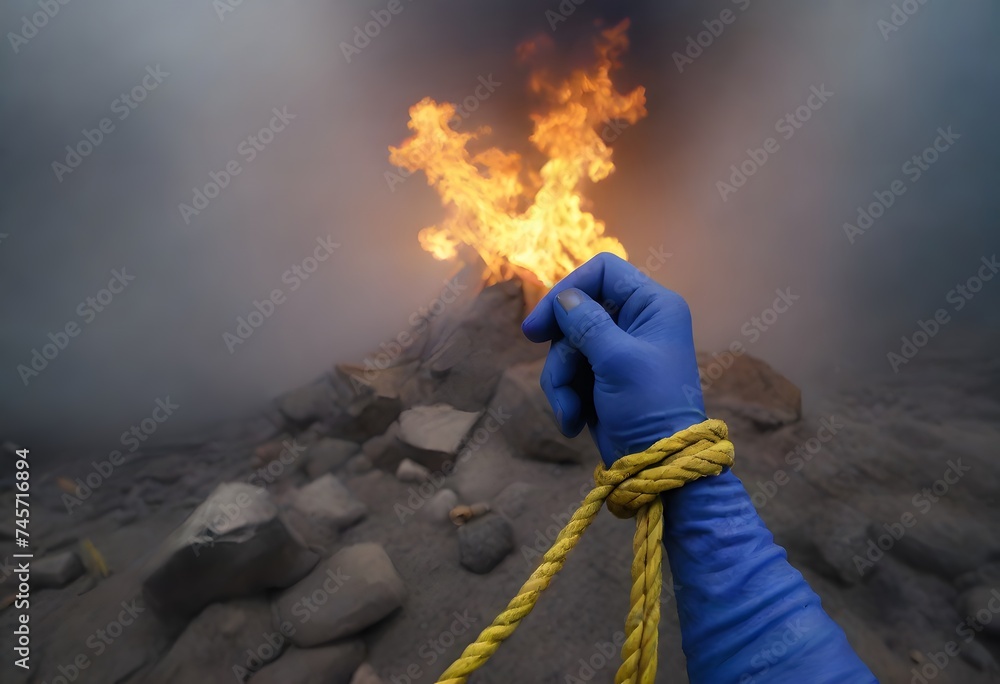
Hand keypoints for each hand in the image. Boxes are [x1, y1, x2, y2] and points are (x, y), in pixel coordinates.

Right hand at [521, 252, 705, 465]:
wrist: (658, 464)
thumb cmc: (650, 406)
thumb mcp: (617, 360)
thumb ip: (586, 323)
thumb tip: (562, 298)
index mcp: (652, 306)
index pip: (603, 272)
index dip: (570, 288)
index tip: (542, 322)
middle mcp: (635, 321)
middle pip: (576, 313)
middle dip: (563, 353)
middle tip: (556, 380)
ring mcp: (616, 350)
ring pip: (567, 347)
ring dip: (561, 382)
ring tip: (571, 412)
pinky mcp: (601, 377)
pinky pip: (569, 372)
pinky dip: (566, 396)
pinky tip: (574, 422)